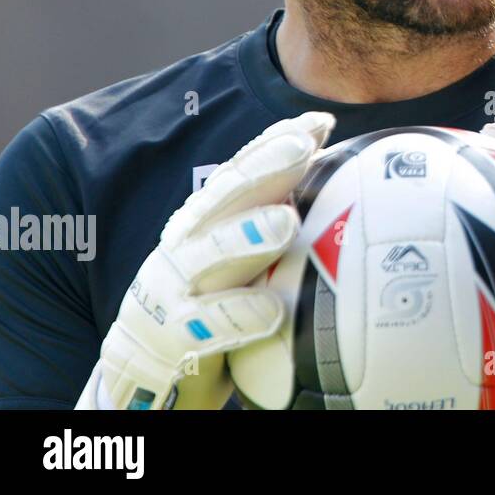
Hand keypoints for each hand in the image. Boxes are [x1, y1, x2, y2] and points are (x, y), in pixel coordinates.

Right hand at [76, 111, 333, 409]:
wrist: (148, 370)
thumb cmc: (212, 304)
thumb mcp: (244, 258)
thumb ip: (279, 221)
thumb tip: (345, 185)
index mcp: (207, 220)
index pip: (241, 171)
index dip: (275, 143)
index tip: (317, 123)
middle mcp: (187, 244)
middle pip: (225, 198)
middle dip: (264, 169)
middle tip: (303, 148)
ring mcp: (172, 290)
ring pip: (208, 256)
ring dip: (246, 235)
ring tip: (287, 222)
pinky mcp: (168, 340)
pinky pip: (201, 328)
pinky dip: (235, 317)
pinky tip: (272, 310)